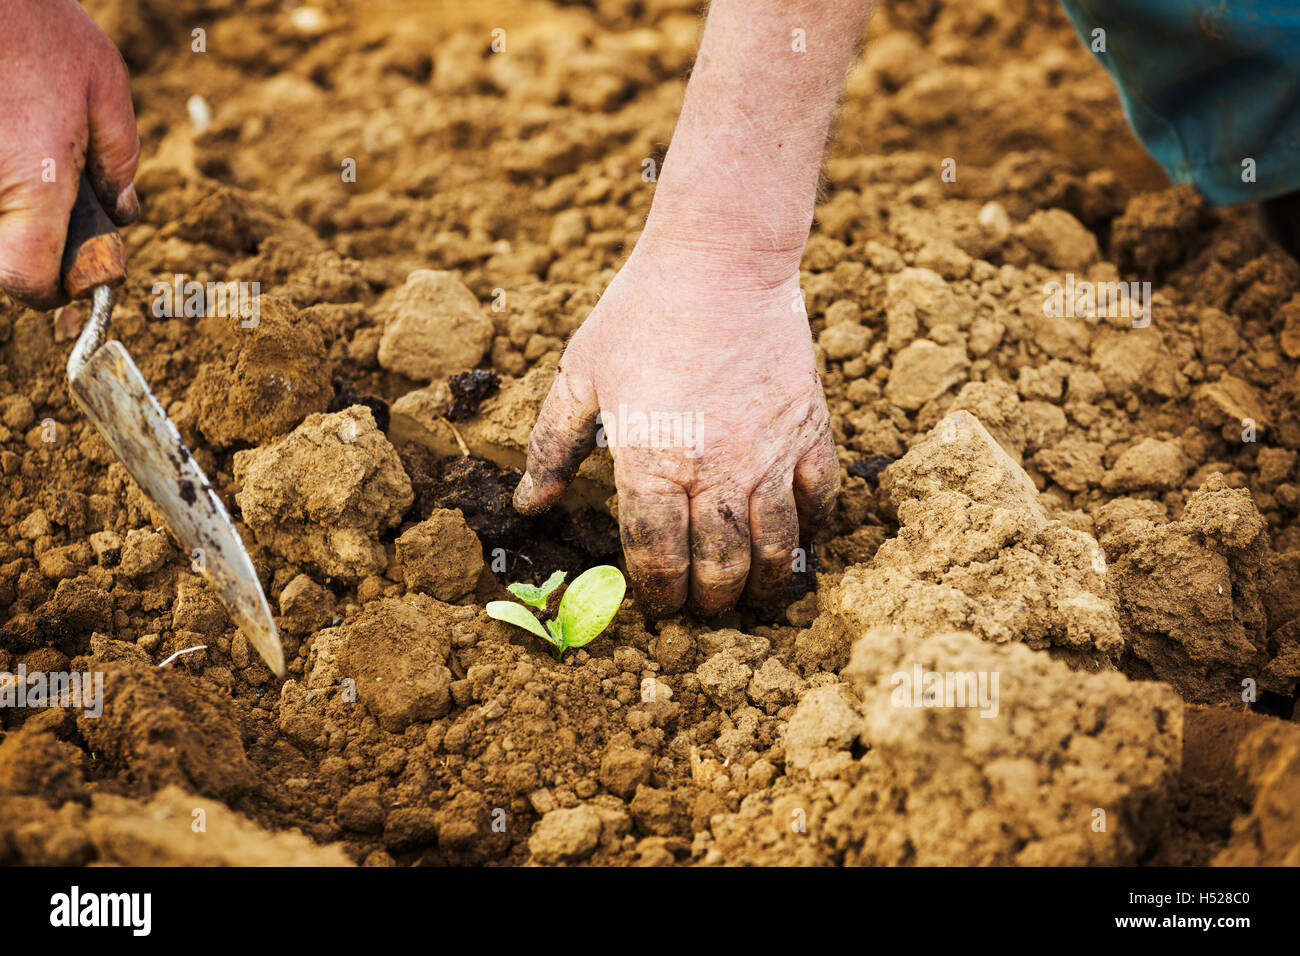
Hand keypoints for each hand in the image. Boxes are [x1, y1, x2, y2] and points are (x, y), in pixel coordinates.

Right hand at [0, 0, 138, 308]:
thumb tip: (122, 212)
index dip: (51, 285)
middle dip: (32, 245)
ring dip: (13, 208)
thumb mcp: (104, 85)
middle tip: (52, 207)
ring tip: (23, 150)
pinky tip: (9, 137)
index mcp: (36, 183)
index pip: (28, 279)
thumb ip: (119, 158)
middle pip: (2, 257)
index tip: (70, 271)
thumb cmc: (36, 28)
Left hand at [514, 234, 839, 615]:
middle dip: (709, 602)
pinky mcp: (809, 432)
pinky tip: (793, 542)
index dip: (656, 594)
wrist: (720, 259)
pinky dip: (810, 533)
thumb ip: (552, 446)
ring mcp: (768, 455)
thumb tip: (529, 504)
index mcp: (651, 462)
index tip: (657, 603)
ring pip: (773, 549)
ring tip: (749, 594)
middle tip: (703, 607)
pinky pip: (819, 502)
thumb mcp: (580, 374)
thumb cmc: (642, 312)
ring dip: (760, 584)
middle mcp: (713, 470)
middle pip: (718, 568)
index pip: (656, 557)